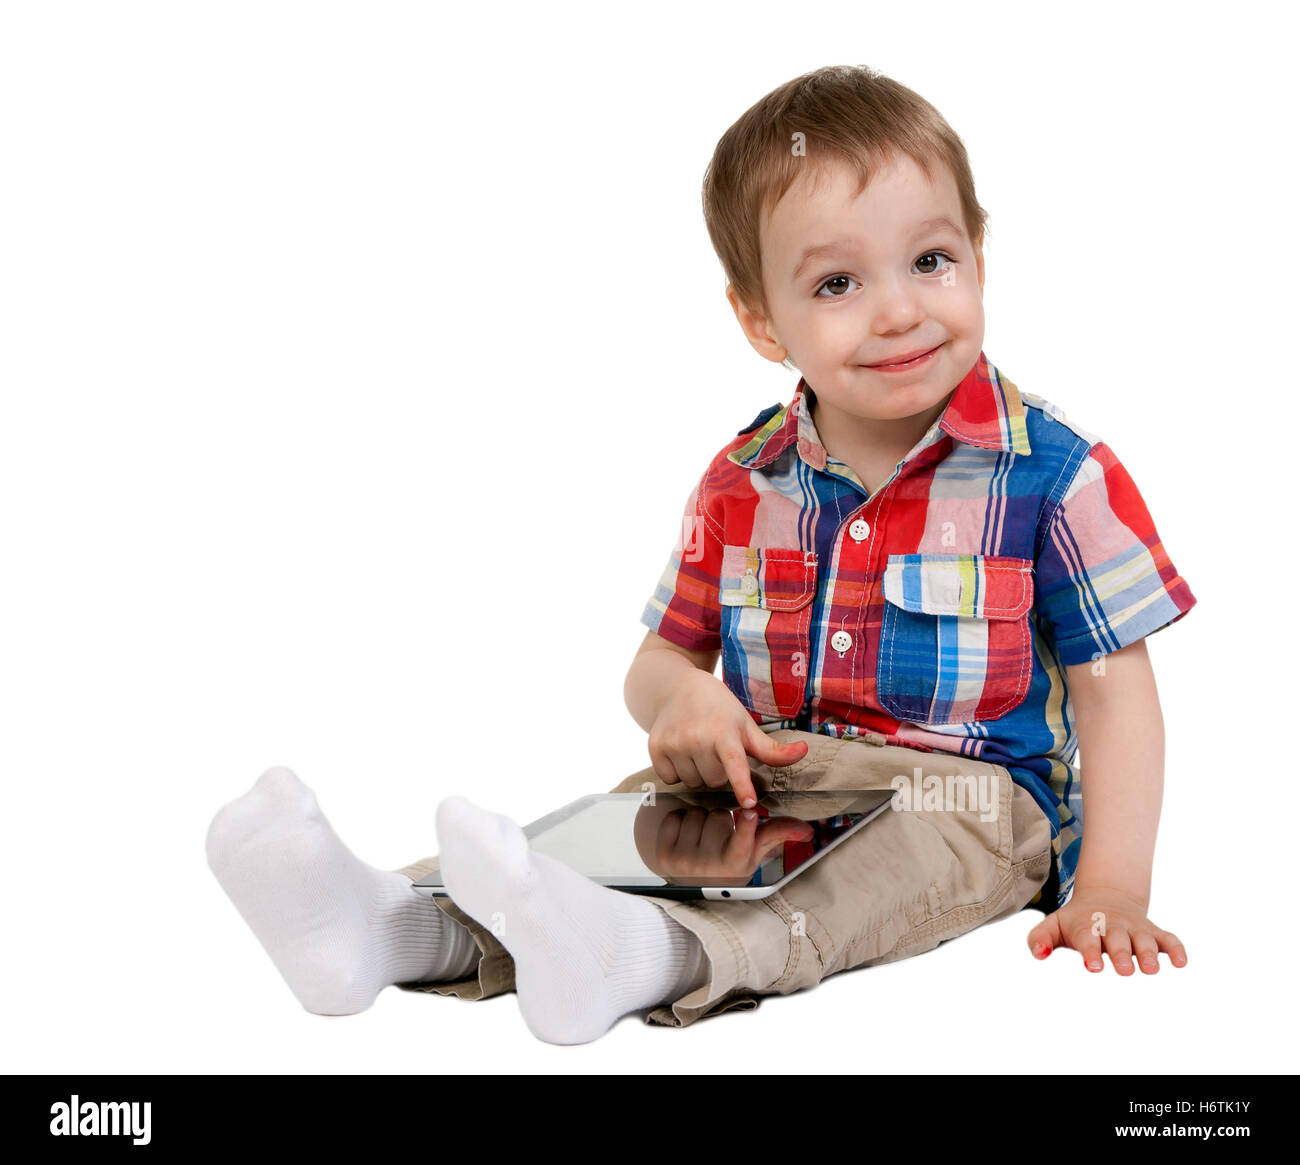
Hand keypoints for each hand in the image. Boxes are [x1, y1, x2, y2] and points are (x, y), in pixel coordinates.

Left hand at [646, 805, 813, 884]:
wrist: (695, 885)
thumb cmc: (728, 865)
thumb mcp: (754, 853)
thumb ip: (778, 835)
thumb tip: (807, 829)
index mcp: (734, 866)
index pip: (741, 842)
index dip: (745, 825)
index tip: (750, 811)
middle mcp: (708, 867)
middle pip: (717, 815)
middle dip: (720, 817)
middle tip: (720, 831)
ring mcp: (684, 862)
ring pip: (695, 813)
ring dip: (699, 818)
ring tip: (703, 835)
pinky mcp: (663, 854)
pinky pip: (674, 817)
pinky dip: (680, 820)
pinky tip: (687, 834)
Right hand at [647, 669, 807, 807]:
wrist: (676, 688)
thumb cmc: (718, 708)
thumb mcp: (746, 725)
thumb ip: (772, 748)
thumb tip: (804, 751)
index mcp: (724, 732)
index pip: (735, 764)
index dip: (742, 785)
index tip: (749, 802)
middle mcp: (697, 738)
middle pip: (714, 782)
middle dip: (718, 771)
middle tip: (714, 748)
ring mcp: (674, 744)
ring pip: (693, 783)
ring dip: (697, 773)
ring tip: (696, 748)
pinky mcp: (655, 748)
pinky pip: (670, 779)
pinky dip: (676, 771)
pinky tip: (680, 751)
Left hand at [1027, 884, 1187, 973]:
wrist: (1105, 898)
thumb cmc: (1076, 921)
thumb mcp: (1053, 925)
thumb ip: (1039, 939)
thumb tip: (1039, 955)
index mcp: (1087, 926)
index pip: (1088, 939)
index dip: (1090, 952)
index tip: (1093, 967)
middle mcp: (1113, 926)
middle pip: (1119, 940)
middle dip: (1122, 954)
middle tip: (1125, 970)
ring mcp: (1134, 929)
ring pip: (1144, 939)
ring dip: (1149, 953)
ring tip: (1151, 969)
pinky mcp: (1153, 932)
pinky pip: (1168, 939)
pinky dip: (1176, 948)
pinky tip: (1181, 962)